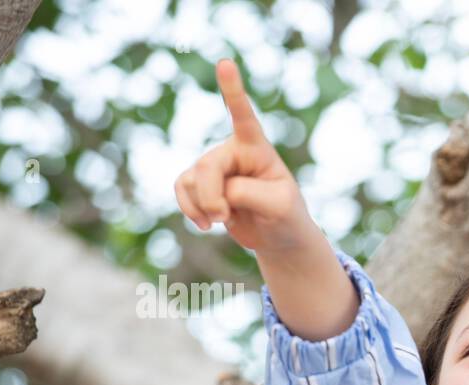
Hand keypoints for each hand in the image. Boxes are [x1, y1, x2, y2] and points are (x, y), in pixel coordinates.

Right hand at [174, 58, 313, 252]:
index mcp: (257, 148)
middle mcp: (232, 151)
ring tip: (222, 220)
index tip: (225, 63)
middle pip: (206, 167)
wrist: (278, 237)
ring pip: (190, 181)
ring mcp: (214, 167)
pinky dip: (189, 210)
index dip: (233, 92)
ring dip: (202, 207)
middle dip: (211, 197)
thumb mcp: (279, 206)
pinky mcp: (201, 185)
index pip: (243, 117)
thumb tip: (219, 191)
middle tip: (224, 217)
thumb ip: (248, 193)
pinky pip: (180, 190)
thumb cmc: (287, 217)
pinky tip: (205, 225)